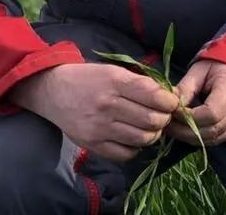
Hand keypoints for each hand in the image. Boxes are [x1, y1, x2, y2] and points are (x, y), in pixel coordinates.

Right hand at [9, 63, 180, 162]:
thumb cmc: (89, 78)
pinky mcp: (93, 144)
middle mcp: (108, 105)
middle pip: (152, 120)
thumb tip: (171, 96)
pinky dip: (135, 148)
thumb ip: (141, 83)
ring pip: (142, 139)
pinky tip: (132, 137)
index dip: (170, 102)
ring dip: (152, 134)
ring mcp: (100, 127)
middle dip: (164, 119)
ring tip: (149, 127)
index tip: (172, 102)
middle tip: (162, 116)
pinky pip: (126, 154)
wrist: (53, 91)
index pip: (154, 96)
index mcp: (115, 82)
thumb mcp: (114, 71)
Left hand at [166, 59, 225, 146]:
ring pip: (213, 139)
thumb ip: (186, 87)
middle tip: (167, 123)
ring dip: (189, 137)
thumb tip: (170, 104)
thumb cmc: (218, 68)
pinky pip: (215, 140)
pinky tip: (184, 132)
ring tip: (172, 128)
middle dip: (186, 130)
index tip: (174, 110)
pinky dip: (198, 139)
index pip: (211, 113)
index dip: (189, 116)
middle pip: (211, 130)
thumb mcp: (200, 70)